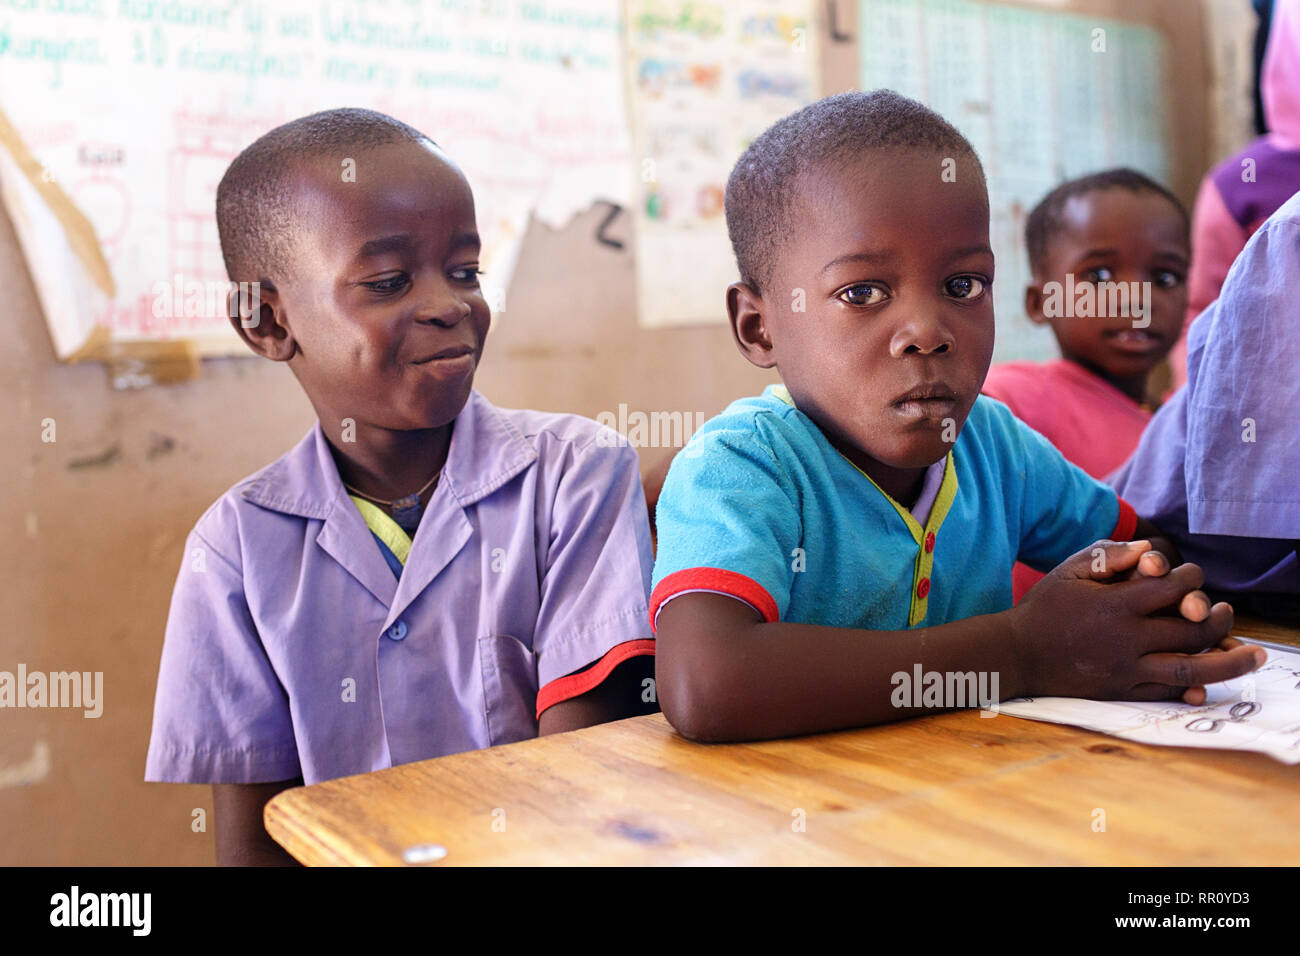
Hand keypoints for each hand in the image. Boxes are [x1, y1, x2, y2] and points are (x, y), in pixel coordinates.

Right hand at [1009, 540, 1264, 701]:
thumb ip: (1109, 556)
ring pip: (1190, 668)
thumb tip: (1150, 551)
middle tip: (1225, 612)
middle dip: (1218, 618)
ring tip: (1254, 656)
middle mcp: (1126, 638)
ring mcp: (1125, 668)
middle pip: (1192, 630)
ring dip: (1228, 662)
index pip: (1172, 587)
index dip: (1190, 578)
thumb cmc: (1043, 607)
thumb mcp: (1069, 571)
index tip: (1191, 577)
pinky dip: (1191, 689)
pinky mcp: (1120, 690)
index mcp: (1114, 604)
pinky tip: (1209, 685)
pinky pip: (1164, 693)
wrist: (1016, 653)